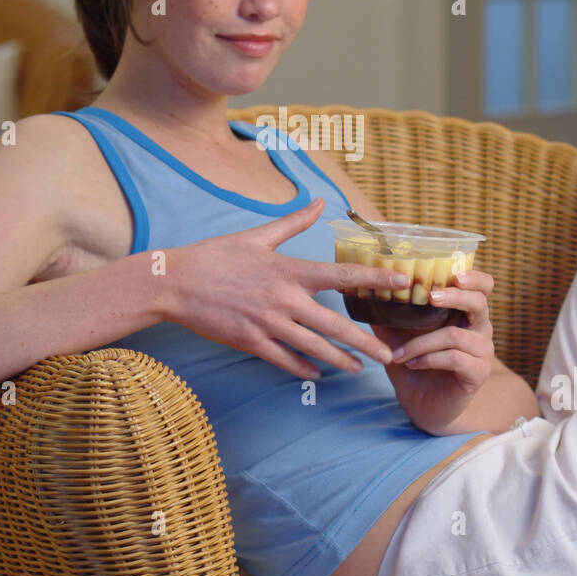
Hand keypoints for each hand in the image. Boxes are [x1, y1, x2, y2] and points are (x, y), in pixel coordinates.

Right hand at [149, 196, 408, 378]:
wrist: (175, 281)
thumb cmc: (216, 255)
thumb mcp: (256, 235)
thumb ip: (292, 222)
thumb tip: (318, 201)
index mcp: (289, 270)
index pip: (341, 276)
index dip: (374, 279)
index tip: (401, 283)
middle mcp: (283, 299)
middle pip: (334, 324)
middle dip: (365, 342)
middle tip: (389, 354)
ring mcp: (267, 323)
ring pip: (313, 347)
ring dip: (339, 359)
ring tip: (359, 369)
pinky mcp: (249, 341)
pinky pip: (283, 359)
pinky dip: (302, 368)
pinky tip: (316, 374)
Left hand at [371, 268, 494, 430]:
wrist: (424, 406)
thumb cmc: (416, 366)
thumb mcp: (399, 336)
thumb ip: (390, 313)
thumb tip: (365, 289)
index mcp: (466, 314)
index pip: (483, 287)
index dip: (474, 278)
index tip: (455, 274)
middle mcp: (480, 330)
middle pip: (479, 303)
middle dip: (454, 296)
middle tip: (430, 296)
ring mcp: (482, 352)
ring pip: (455, 335)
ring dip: (421, 342)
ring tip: (399, 353)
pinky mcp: (477, 373)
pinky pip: (454, 358)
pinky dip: (428, 358)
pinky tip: (411, 364)